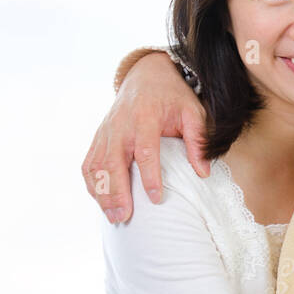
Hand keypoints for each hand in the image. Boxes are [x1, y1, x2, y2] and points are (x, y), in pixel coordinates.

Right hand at [81, 52, 207, 223]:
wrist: (147, 75)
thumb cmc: (173, 96)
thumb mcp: (193, 112)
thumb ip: (198, 141)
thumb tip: (204, 173)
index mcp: (145, 117)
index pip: (145, 151)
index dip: (149, 177)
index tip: (156, 199)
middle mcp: (120, 125)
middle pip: (114, 162)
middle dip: (117, 192)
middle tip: (124, 217)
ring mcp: (106, 131)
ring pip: (97, 165)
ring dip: (102, 193)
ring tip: (112, 217)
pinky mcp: (98, 136)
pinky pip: (89, 162)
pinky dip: (92, 183)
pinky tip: (100, 201)